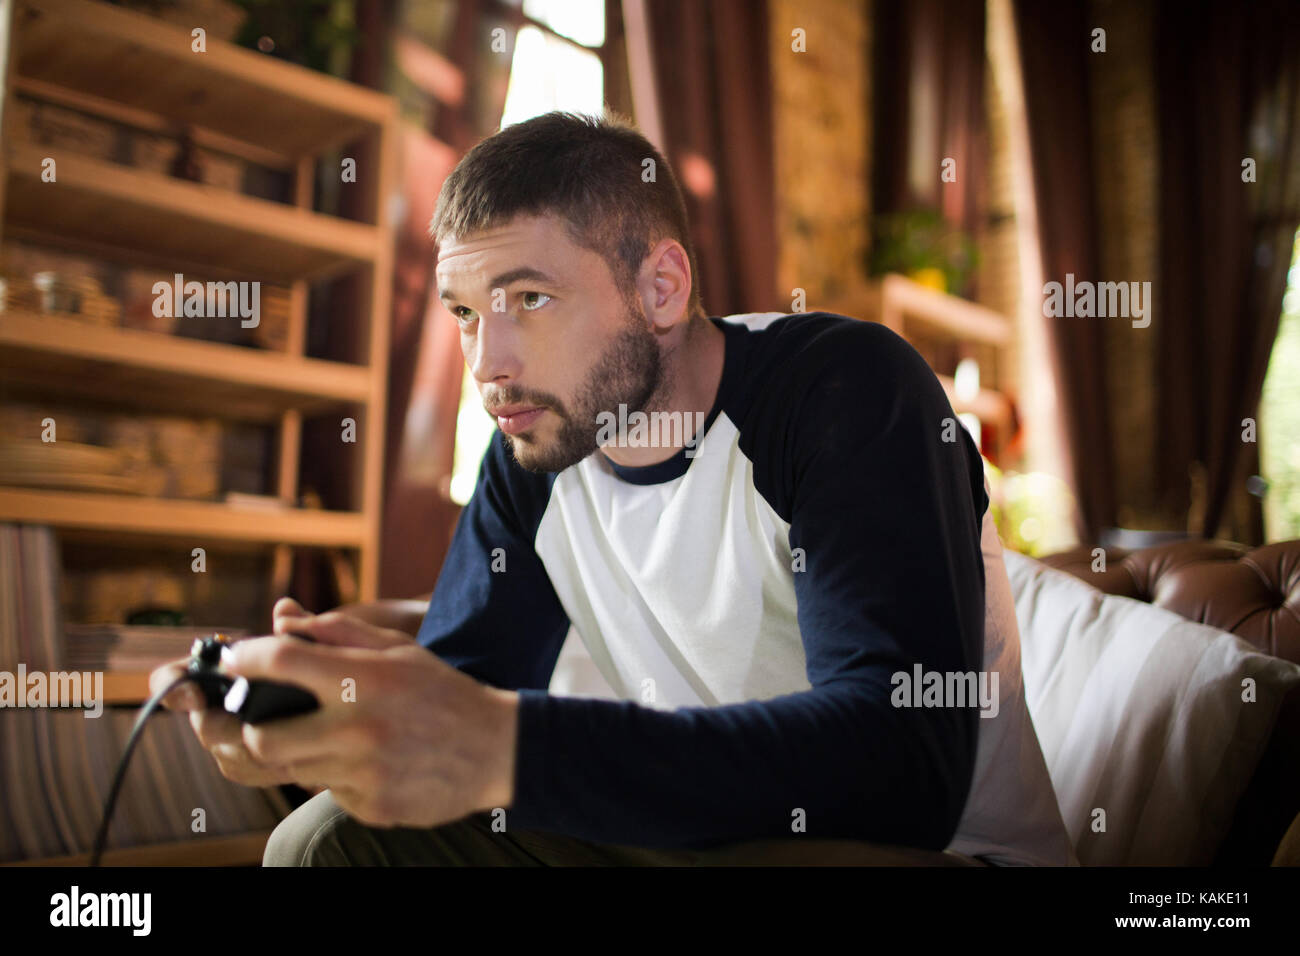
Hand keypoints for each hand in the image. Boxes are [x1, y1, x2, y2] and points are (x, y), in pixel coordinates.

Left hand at [221, 607, 519, 827]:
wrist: (497, 750)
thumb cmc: (442, 692)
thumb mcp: (398, 650)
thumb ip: (336, 632)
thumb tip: (281, 618)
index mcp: (364, 679)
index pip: (280, 662)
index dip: (244, 658)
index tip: (234, 660)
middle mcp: (358, 728)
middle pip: (261, 739)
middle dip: (252, 729)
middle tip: (260, 719)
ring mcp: (363, 774)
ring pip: (291, 770)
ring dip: (298, 754)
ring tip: (330, 738)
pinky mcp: (370, 807)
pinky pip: (328, 793)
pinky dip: (336, 778)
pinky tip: (368, 763)